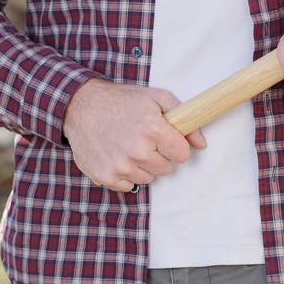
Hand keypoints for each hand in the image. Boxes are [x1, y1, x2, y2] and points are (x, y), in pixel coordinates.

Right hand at [62, 78, 205, 192]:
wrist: (82, 107)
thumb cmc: (122, 101)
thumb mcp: (156, 97)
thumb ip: (184, 118)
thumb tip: (201, 143)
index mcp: (153, 129)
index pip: (182, 154)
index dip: (176, 145)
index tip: (167, 138)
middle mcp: (138, 150)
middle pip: (167, 168)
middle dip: (160, 155)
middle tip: (145, 138)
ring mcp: (121, 166)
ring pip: (149, 178)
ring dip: (143, 165)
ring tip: (129, 144)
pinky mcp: (106, 177)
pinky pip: (129, 185)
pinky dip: (126, 173)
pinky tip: (118, 154)